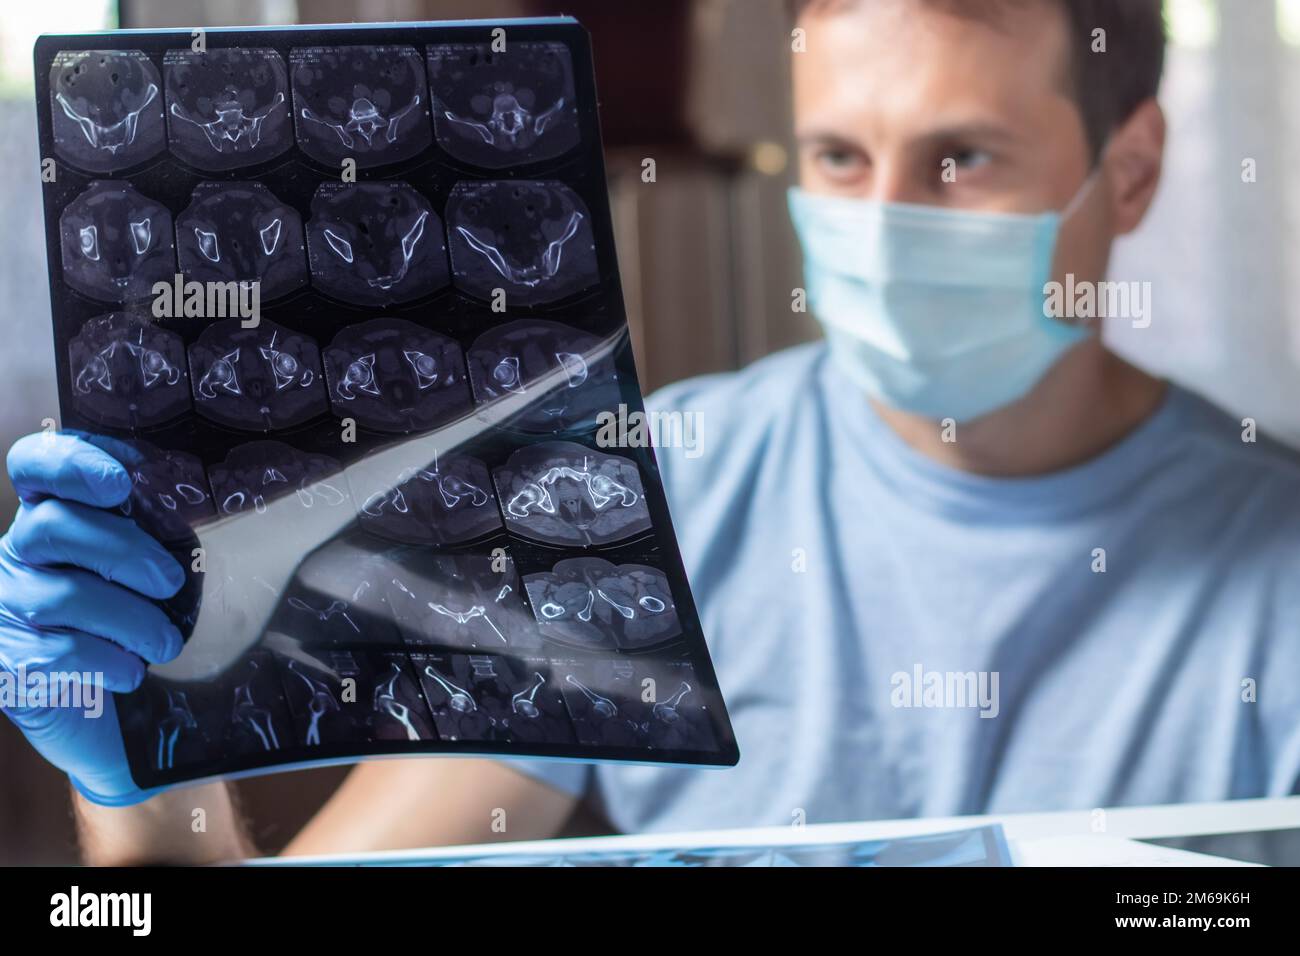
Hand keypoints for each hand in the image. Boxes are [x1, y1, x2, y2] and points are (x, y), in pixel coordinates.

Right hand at [0, 432, 184, 804]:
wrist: (126, 724)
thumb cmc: (151, 627)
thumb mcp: (165, 573)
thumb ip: (173, 534)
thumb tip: (246, 513)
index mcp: (57, 515)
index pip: (37, 466)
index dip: (68, 463)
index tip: (119, 481)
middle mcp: (21, 554)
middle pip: (52, 526)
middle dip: (121, 550)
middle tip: (171, 582)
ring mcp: (6, 606)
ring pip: (60, 595)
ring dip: (127, 619)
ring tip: (167, 643)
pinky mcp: (7, 661)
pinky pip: (53, 651)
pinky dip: (104, 660)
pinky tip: (131, 673)